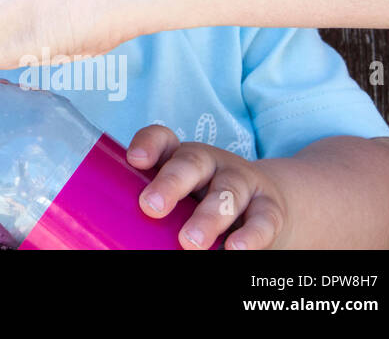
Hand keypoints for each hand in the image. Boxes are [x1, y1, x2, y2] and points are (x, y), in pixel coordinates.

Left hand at [127, 124, 288, 249]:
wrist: (267, 207)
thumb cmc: (205, 204)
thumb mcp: (181, 199)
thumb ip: (159, 209)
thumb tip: (119, 240)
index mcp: (181, 158)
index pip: (162, 139)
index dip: (148, 145)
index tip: (135, 160)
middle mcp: (210, 163)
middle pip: (191, 164)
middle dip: (170, 183)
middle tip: (151, 207)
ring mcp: (241, 182)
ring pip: (227, 192)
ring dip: (209, 217)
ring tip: (190, 242)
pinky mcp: (269, 207)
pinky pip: (262, 219)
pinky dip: (250, 235)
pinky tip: (235, 249)